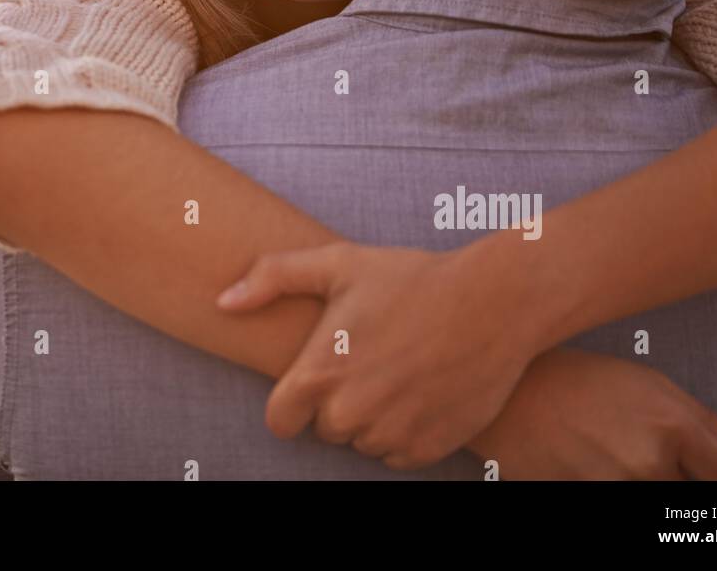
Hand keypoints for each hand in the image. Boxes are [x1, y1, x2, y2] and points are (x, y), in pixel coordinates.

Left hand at [216, 240, 543, 467]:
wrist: (493, 303)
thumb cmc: (410, 278)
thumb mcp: (338, 263)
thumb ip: (272, 278)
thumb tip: (222, 302)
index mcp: (320, 373)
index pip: (280, 421)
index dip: (294, 401)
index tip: (316, 377)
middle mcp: (350, 413)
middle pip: (325, 429)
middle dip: (339, 401)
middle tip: (370, 357)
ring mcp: (390, 435)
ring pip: (362, 441)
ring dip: (373, 415)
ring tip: (399, 367)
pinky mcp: (426, 449)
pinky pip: (397, 453)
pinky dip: (405, 430)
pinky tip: (421, 388)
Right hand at [470, 348, 716, 478]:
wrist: (505, 392)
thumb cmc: (576, 378)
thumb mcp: (645, 380)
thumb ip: (702, 421)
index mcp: (671, 426)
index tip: (707, 467)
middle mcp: (649, 463)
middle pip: (690, 495)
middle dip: (674, 474)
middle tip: (637, 447)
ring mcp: (615, 488)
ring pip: (651, 496)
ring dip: (638, 478)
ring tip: (606, 450)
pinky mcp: (586, 502)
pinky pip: (614, 498)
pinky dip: (608, 483)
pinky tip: (587, 461)